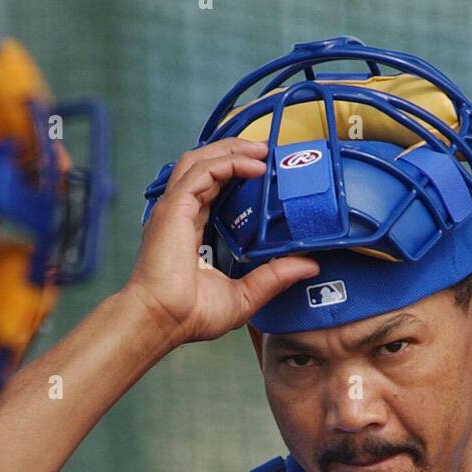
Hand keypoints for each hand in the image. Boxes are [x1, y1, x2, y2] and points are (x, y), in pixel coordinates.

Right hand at [124, 138, 318, 348]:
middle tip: (267, 152)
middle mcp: (181, 214)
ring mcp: (174, 207)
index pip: (212, 190)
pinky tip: (253, 166)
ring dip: (232, 150)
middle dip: (236, 153)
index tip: (265, 173)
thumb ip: (274, 277)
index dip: (236, 175)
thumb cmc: (190, 315)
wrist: (163, 320)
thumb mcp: (245, 295)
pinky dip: (228, 162)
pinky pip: (203, 171)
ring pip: (201, 160)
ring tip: (262, 150)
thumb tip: (309, 266)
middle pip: (206, 166)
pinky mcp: (174, 207)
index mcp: (192, 230)